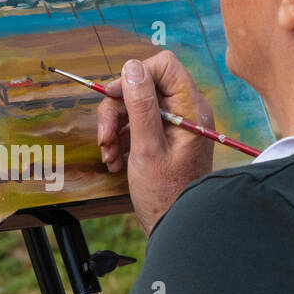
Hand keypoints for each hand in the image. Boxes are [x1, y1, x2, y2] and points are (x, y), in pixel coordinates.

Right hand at [96, 53, 215, 234]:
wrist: (177, 226)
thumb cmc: (166, 194)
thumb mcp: (147, 148)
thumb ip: (140, 106)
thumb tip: (131, 67)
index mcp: (190, 108)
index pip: (163, 66)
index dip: (133, 75)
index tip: (111, 95)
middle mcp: (186, 111)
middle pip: (145, 86)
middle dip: (118, 109)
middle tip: (104, 136)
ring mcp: (176, 124)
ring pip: (137, 106)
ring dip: (115, 127)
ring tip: (108, 154)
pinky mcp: (166, 138)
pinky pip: (139, 124)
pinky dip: (122, 138)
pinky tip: (114, 160)